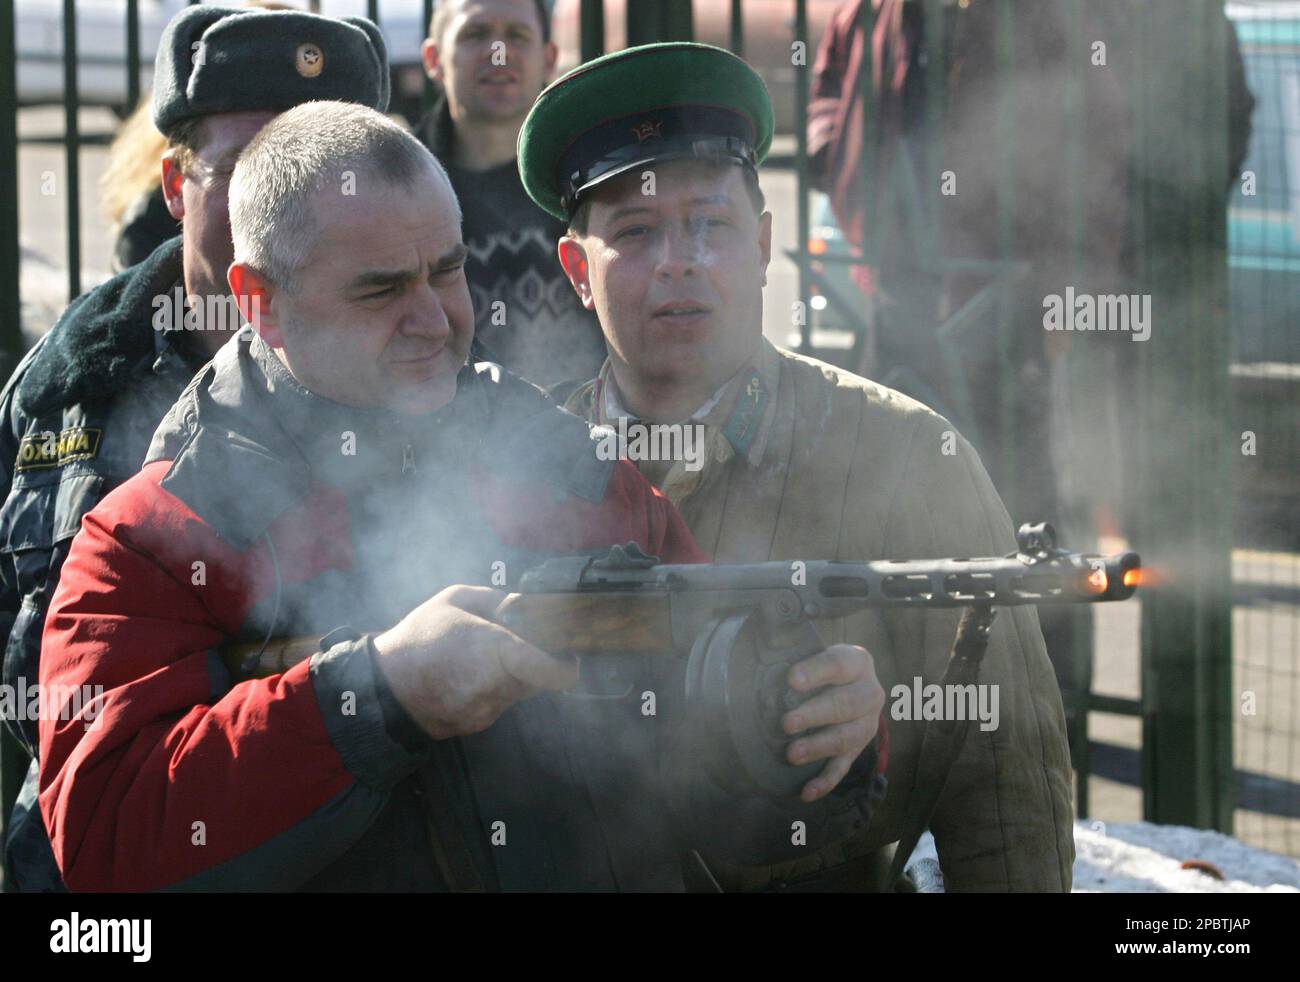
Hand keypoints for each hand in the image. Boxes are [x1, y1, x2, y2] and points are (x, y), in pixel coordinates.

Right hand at [372, 585, 578, 738]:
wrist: (381, 687)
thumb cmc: (419, 637)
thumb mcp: (455, 599)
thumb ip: (498, 600)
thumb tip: (527, 606)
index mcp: (494, 652)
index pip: (551, 671)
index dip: (566, 666)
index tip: (569, 655)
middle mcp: (495, 688)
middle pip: (538, 679)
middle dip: (537, 662)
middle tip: (522, 643)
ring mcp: (486, 711)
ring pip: (519, 692)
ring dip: (514, 675)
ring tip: (484, 656)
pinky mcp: (476, 725)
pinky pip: (499, 704)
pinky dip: (494, 689)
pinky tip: (469, 675)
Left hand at [782, 644, 884, 802]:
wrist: (853, 682)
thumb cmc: (824, 666)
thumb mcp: (817, 652)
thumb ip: (797, 655)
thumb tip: (762, 661)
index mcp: (858, 662)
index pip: (837, 665)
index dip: (815, 672)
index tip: (791, 679)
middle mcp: (869, 693)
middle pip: (845, 704)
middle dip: (815, 714)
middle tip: (787, 723)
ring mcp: (867, 723)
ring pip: (846, 737)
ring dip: (818, 747)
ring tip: (792, 754)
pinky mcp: (859, 749)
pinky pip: (843, 767)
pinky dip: (826, 782)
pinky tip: (808, 792)